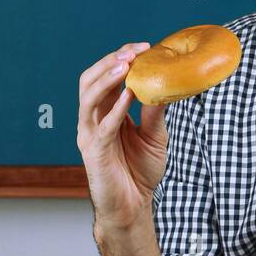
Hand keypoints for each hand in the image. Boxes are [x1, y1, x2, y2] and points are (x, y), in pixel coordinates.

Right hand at [76, 41, 167, 232]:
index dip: (120, 59)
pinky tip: (130, 96)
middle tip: (134, 51)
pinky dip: (116, 108)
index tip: (145, 47)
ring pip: (89, 98)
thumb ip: (155, 111)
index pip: (105, 77)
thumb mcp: (154, 136)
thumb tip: (167, 84)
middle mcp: (92, 120)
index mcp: (105, 113)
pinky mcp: (94, 152)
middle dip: (110, 62)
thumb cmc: (140, 171)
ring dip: (107, 78)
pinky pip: (104, 126)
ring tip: (126, 65)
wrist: (133, 207)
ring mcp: (90, 135)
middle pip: (90, 81)